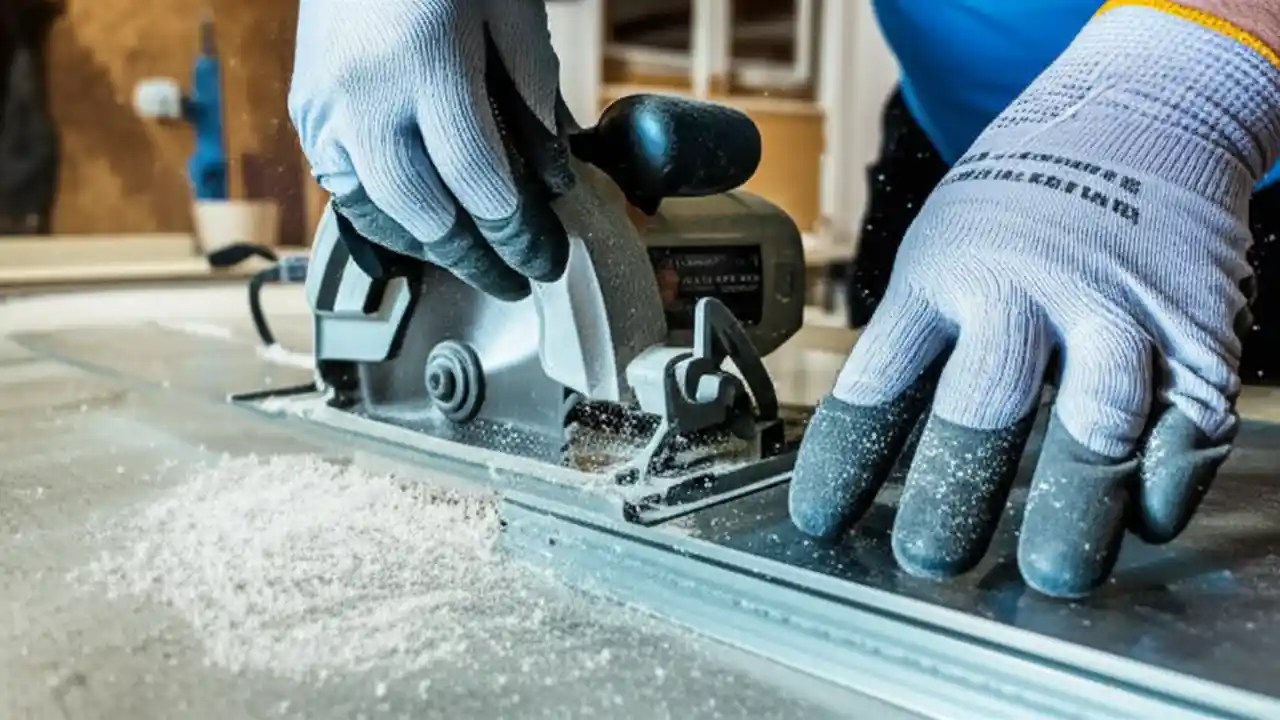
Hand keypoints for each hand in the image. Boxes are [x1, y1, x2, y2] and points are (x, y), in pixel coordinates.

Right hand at [289, 0, 572, 299]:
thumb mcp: (511, 13)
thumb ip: (532, 97)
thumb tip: (550, 178)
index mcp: (426, 64)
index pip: (479, 182)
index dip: (517, 234)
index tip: (546, 260)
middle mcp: (365, 94)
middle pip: (424, 212)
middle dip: (475, 257)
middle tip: (514, 276)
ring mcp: (325, 104)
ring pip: (376, 210)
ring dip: (429, 245)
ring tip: (472, 258)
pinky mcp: (304, 107)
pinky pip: (345, 185)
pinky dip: (387, 214)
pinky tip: (421, 224)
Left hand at [789, 5, 1279, 596]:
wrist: (1133, 117)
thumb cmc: (1015, 209)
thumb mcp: (940, 248)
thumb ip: (916, 340)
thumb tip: (864, 456)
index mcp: (940, 278)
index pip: (879, 380)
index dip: (846, 460)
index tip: (820, 524)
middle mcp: (1023, 291)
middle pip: (984, 402)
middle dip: (955, 490)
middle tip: (929, 559)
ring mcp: (1115, 308)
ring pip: (1098, 417)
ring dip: (1076, 504)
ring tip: (1054, 573)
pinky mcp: (1193, 328)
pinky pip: (1187, 420)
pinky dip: (1167, 477)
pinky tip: (1145, 517)